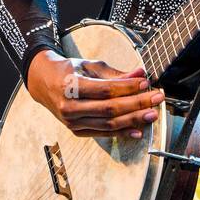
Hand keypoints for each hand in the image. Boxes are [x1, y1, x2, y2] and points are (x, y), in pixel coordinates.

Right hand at [26, 49, 164, 138]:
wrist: (44, 84)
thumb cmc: (68, 72)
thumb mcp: (90, 66)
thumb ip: (116, 74)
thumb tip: (140, 74)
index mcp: (70, 85)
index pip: (105, 90)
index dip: (127, 88)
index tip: (145, 83)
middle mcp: (69, 106)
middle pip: (109, 108)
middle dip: (136, 104)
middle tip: (156, 98)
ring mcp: (72, 122)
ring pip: (108, 123)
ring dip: (133, 119)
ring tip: (151, 114)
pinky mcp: (76, 130)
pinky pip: (103, 133)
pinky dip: (122, 132)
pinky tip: (137, 130)